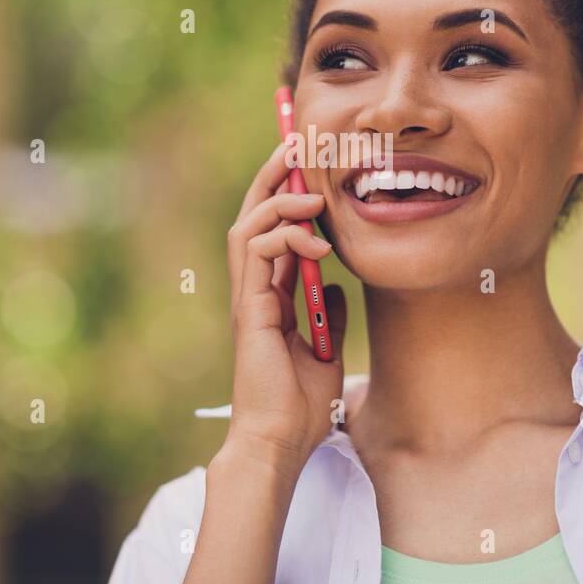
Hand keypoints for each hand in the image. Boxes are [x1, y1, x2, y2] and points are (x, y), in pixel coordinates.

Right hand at [224, 141, 348, 471]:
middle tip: (295, 144)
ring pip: (248, 226)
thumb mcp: (326, 348)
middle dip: (272, 176)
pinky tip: (317, 242)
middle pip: (252, 216)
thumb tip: (335, 283)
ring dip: (280, 200)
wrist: (279, 439)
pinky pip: (258, 252)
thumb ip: (326, 312)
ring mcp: (247, 297)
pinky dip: (286, 235)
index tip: (305, 163)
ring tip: (312, 192)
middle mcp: (253, 291)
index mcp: (268, 296)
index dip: (285, 193)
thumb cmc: (299, 404)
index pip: (271, 230)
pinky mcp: (249, 308)